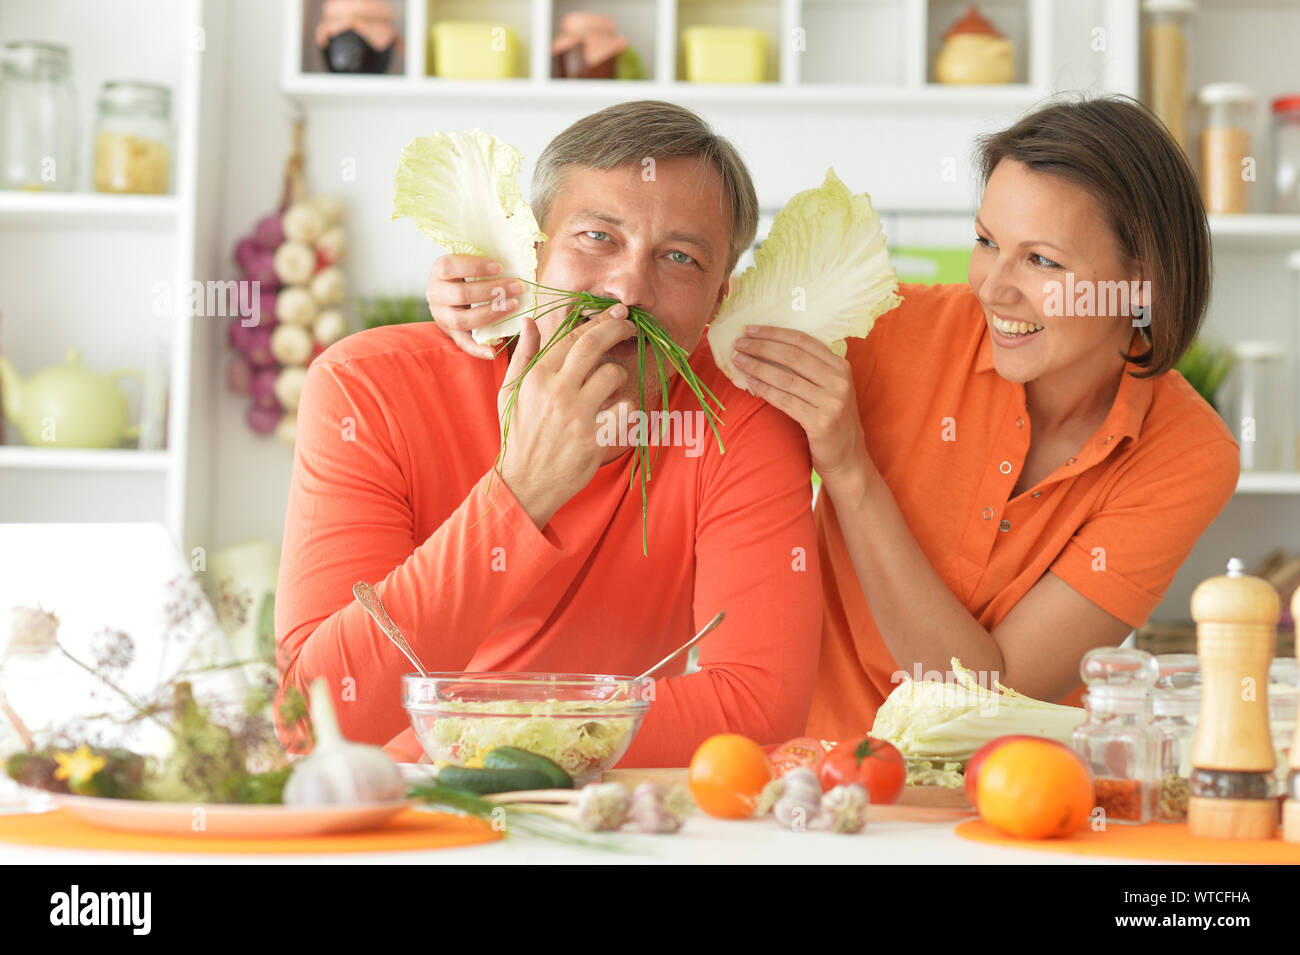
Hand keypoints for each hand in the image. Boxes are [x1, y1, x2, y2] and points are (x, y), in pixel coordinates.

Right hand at [425, 254, 524, 359]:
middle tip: (518, 286)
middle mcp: (435, 293)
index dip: (474, 266)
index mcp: (439, 271)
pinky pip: (463, 343)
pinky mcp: (451, 333)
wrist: (453, 294)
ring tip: (514, 306)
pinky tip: (494, 351)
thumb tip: (528, 245)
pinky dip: (478, 349)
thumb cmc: (470, 273)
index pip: (449, 266)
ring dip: (491, 314)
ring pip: (462, 320)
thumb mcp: (473, 261)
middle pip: (460, 294)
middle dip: (491, 291)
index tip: (499, 266)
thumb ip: (490, 257)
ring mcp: (442, 315)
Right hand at [496, 305, 635, 528]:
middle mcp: (557, 391)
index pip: (573, 337)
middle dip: (618, 328)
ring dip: (619, 375)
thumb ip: (523, 355)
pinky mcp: (595, 439)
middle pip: (595, 345)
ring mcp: (577, 415)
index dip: (599, 321)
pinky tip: (616, 413)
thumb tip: (530, 322)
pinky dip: (626, 408)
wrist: (525, 481)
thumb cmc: (519, 434)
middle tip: (629, 326)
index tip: (615, 314)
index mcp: (537, 377)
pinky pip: (625, 410)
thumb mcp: (510, 392)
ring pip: (614, 375)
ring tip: (611, 387)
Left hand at [732, 325, 867, 488]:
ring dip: (757, 367)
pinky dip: (764, 390)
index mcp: (841, 366)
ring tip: (738, 360)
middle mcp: (839, 381)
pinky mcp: (820, 422)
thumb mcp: (829, 388)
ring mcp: (831, 402)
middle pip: (792, 355)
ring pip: (785, 377)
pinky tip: (749, 383)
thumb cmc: (831, 419)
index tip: (750, 329)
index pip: (803, 341)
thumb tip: (770, 346)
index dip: (774, 333)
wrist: (847, 457)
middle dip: (761, 346)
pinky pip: (784, 401)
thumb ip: (811, 369)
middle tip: (739, 343)